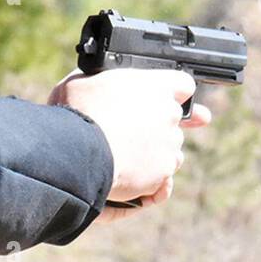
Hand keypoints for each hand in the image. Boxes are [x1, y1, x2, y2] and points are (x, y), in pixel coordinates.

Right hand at [47, 69, 211, 222]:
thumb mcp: (80, 83)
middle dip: (159, 126)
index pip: (183, 84)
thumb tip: (94, 86)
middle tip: (136, 133)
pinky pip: (163, 178)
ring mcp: (169, 145)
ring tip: (126, 157)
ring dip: (155, 153)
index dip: (175, 92)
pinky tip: (129, 176)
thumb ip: (99, 81)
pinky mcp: (162, 173)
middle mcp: (169, 114)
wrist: (77, 152)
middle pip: (175, 120)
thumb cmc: (77, 113)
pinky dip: (150, 180)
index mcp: (154, 86)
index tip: (171, 99)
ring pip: (171, 150)